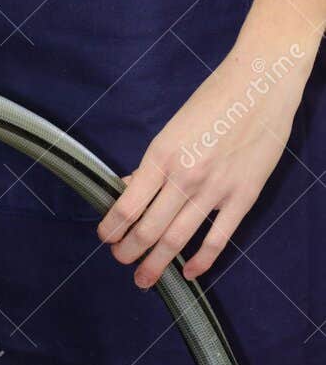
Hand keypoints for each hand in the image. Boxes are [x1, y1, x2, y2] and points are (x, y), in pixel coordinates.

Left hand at [96, 40, 312, 288]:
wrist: (259, 87)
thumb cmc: (212, 101)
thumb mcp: (172, 127)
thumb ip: (152, 163)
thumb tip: (127, 188)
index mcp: (162, 155)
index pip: (128, 205)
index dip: (112, 227)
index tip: (104, 238)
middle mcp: (185, 177)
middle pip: (149, 229)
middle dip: (129, 251)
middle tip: (120, 262)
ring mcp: (215, 191)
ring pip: (178, 240)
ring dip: (156, 264)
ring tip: (143, 278)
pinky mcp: (243, 198)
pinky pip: (217, 240)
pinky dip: (200, 262)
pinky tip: (187, 272)